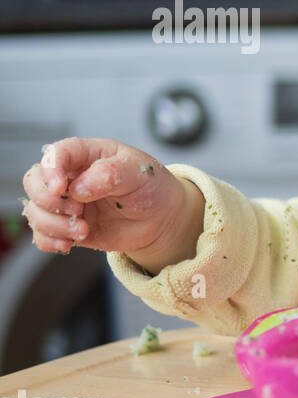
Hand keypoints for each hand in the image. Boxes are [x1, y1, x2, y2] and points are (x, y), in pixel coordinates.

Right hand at [21, 138, 191, 258]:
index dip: (51, 169)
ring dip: (53, 224)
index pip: (56, 153)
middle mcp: (70, 176)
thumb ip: (109, 174)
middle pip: (34, 181)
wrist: (162, 218)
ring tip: (83, 230)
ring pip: (35, 210)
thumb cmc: (151, 187)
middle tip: (77, 211)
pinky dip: (49, 241)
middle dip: (48, 200)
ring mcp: (66, 202)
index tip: (61, 188)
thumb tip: (78, 189)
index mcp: (87, 154)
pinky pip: (42, 234)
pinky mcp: (66, 226)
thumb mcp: (138, 173)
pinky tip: (69, 244)